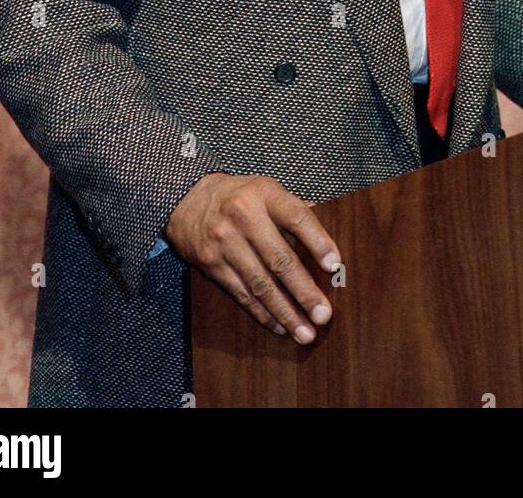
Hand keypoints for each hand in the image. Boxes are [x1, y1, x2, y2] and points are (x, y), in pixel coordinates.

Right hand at [165, 172, 341, 343]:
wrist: (187, 199)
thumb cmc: (239, 196)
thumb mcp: (266, 190)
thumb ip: (293, 210)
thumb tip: (325, 240)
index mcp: (264, 193)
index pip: (296, 218)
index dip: (318, 242)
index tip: (335, 266)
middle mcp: (244, 216)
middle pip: (279, 259)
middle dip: (304, 291)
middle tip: (323, 314)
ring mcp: (225, 241)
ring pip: (260, 284)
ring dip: (285, 312)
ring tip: (304, 332)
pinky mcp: (211, 264)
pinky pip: (241, 293)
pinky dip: (262, 313)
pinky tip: (278, 326)